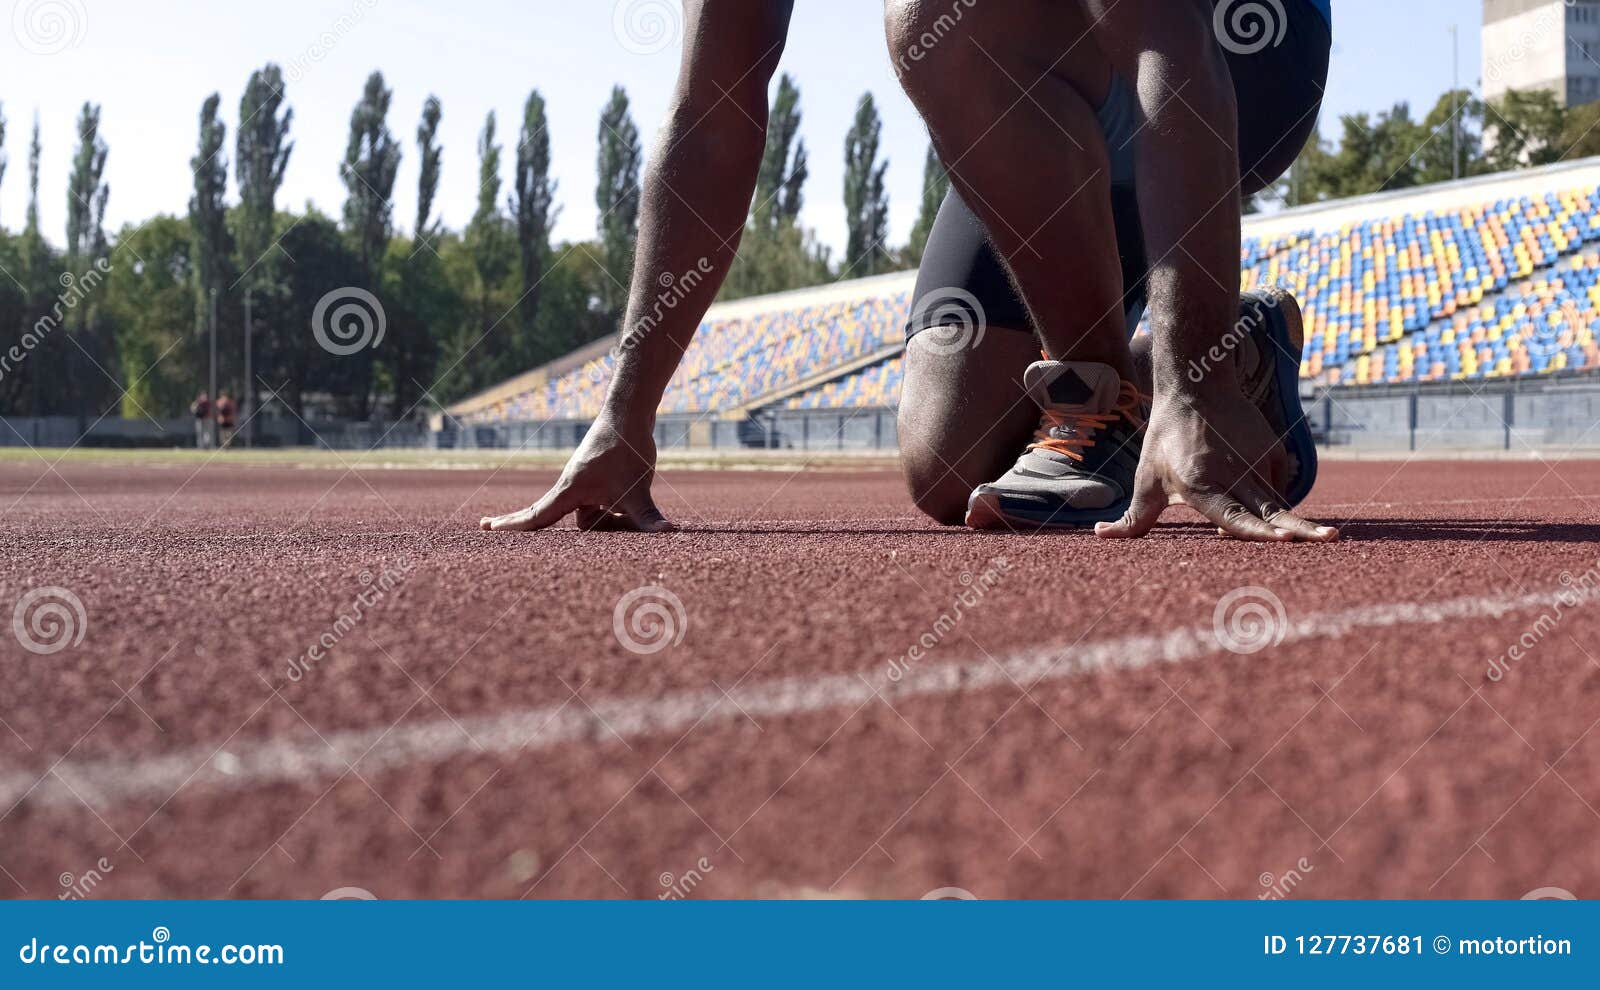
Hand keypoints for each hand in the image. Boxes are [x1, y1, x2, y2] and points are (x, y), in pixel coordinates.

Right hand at [479, 417, 673, 532]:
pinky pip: (600, 504)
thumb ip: (647, 517)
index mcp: (570, 491)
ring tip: (630, 493)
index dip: (513, 526)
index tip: (486, 528)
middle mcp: (571, 487)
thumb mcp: (638, 489)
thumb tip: (668, 534)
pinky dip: (614, 510)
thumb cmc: (627, 450)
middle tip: (540, 525)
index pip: (537, 516)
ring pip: (591, 515)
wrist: (630, 414)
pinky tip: (631, 498)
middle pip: (568, 521)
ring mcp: (583, 483)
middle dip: (574, 527)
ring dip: (609, 519)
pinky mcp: (596, 478)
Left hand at [1095, 389, 1338, 542]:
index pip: (1234, 516)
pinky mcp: (1273, 450)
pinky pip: (1277, 486)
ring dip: (1274, 522)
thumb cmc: (1165, 439)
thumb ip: (1133, 517)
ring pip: (1275, 503)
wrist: (1196, 386)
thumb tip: (1100, 536)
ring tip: (1264, 525)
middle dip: (1301, 531)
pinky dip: (1266, 497)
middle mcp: (1234, 473)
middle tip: (1330, 541)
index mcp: (1201, 483)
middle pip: (1272, 512)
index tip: (1284, 539)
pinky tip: (1245, 485)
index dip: (1258, 532)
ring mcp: (1257, 460)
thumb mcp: (1145, 478)